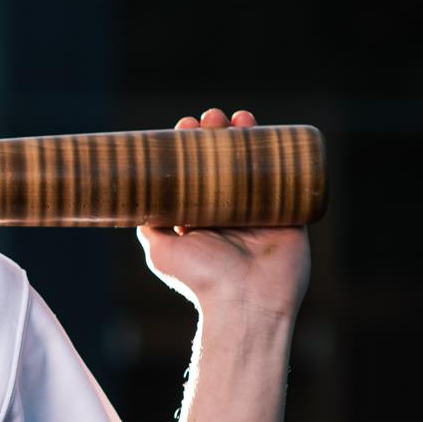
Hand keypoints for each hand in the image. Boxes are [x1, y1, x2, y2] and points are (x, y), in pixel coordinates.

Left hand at [137, 109, 310, 320]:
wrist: (246, 303)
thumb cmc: (200, 280)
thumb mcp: (161, 250)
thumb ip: (148, 224)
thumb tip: (132, 197)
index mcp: (201, 217)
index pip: (196, 172)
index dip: (192, 147)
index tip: (186, 127)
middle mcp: (230, 212)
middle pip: (225, 162)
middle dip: (218, 136)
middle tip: (211, 119)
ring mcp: (260, 210)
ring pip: (255, 164)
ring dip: (246, 137)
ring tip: (237, 119)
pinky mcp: (289, 213)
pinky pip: (290, 178)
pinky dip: (283, 154)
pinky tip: (271, 133)